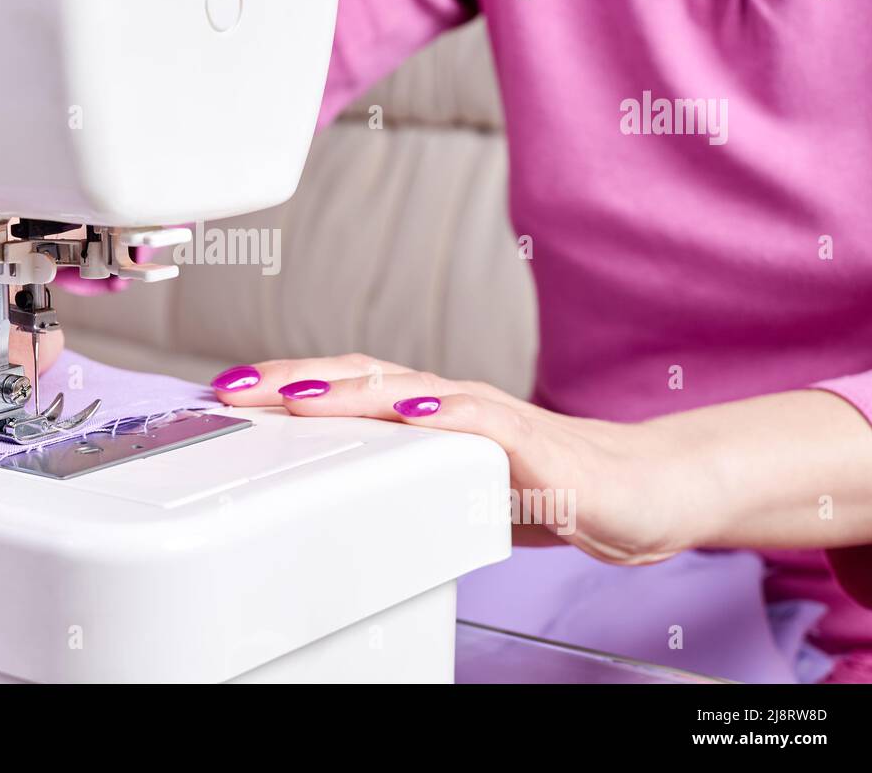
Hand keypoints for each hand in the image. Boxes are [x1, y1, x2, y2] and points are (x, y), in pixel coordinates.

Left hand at [210, 354, 694, 564]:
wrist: (644, 490)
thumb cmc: (548, 484)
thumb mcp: (456, 487)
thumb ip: (404, 480)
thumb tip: (333, 493)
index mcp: (429, 414)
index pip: (348, 386)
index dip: (286, 384)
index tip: (227, 393)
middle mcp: (452, 404)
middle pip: (363, 378)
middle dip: (293, 380)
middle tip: (234, 389)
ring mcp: (492, 419)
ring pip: (412, 394)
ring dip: (350, 391)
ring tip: (297, 394)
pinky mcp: (534, 446)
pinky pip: (486, 425)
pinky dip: (445, 417)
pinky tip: (413, 415)